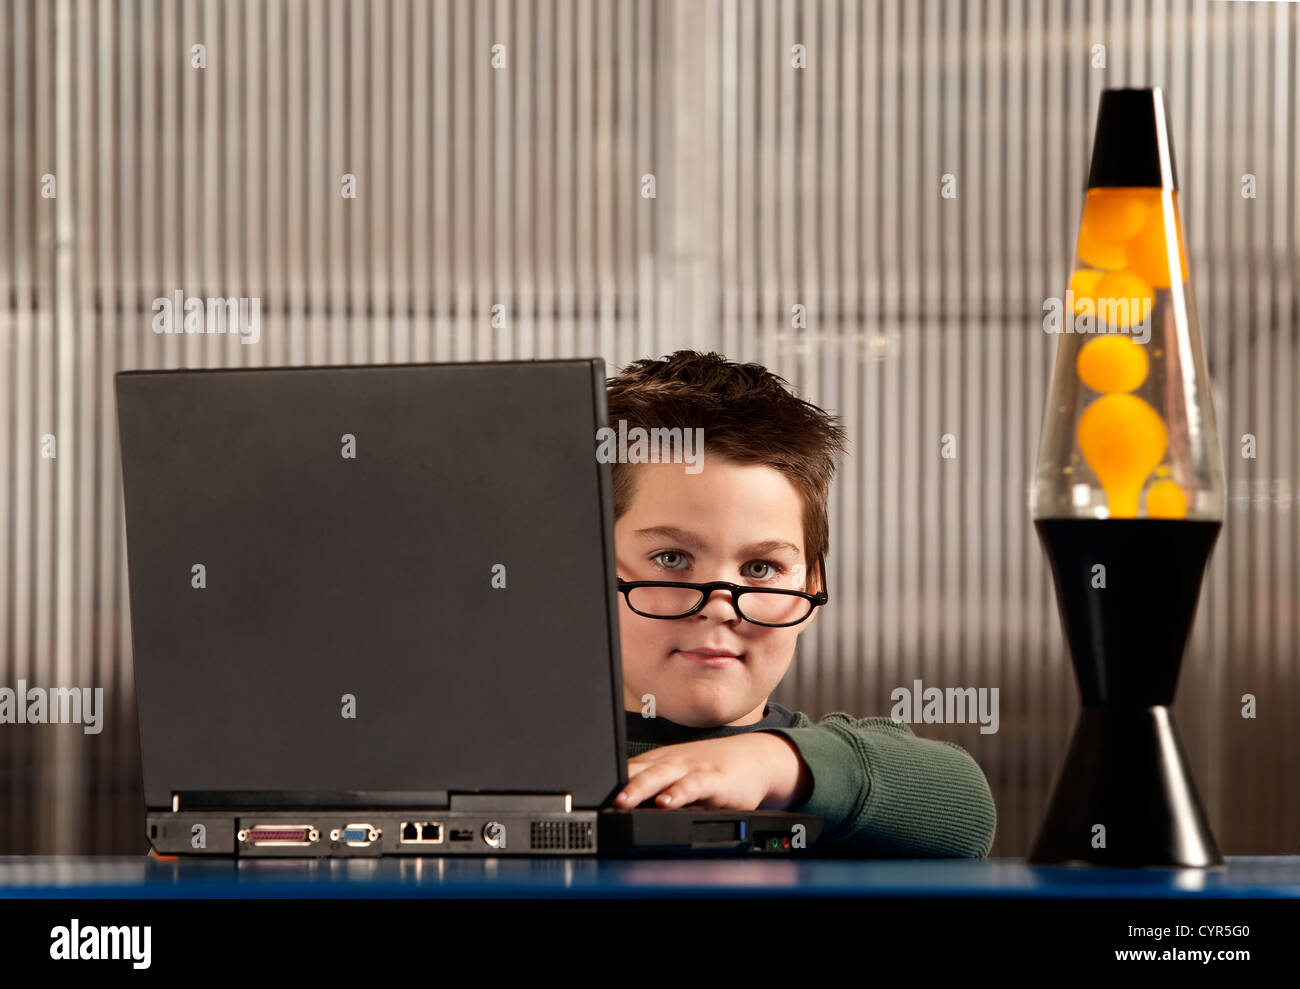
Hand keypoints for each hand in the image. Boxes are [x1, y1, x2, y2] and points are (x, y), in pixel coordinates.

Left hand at [615, 733, 811, 811]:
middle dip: (617, 786)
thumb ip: (649, 785)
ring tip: (624, 802)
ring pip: (660, 777)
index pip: (624, 771)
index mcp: (656, 763)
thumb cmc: (709, 769)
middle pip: (637, 772)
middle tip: (599, 801)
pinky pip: (693, 786)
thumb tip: (615, 805)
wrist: (753, 759)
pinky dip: (679, 793)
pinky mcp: (713, 780)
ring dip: (640, 789)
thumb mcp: (675, 776)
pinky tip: (667, 802)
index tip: (585, 799)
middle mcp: (670, 763)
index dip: (604, 784)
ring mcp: (691, 769)